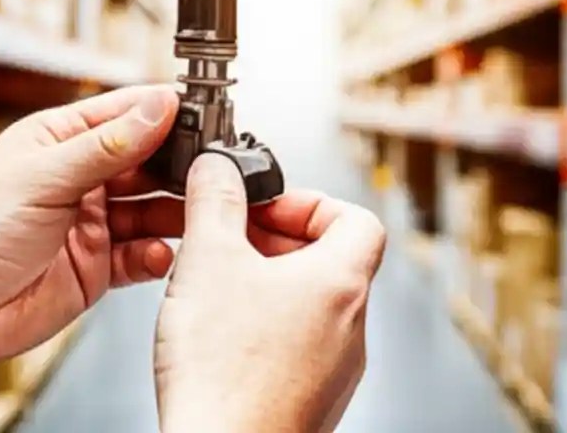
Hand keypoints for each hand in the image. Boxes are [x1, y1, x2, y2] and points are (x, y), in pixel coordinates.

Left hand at [0, 85, 185, 368]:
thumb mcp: (44, 177)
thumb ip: (108, 146)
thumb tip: (158, 108)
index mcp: (61, 140)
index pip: (128, 114)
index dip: (167, 113)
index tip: (208, 116)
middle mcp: (80, 179)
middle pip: (151, 163)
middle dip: (184, 168)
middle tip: (217, 173)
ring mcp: (91, 224)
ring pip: (154, 211)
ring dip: (179, 213)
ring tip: (200, 216)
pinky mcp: (96, 268)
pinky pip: (142, 256)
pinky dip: (158, 255)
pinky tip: (160, 254)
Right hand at [154, 155, 386, 432]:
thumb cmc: (225, 377)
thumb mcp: (207, 261)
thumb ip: (214, 201)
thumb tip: (218, 166)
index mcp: (341, 283)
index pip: (358, 219)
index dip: (311, 204)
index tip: (266, 209)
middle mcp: (350, 327)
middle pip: (330, 261)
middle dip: (276, 243)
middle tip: (232, 244)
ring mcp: (335, 369)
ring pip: (310, 306)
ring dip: (267, 286)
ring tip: (218, 292)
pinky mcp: (312, 400)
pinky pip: (297, 347)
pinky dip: (264, 331)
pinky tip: (221, 341)